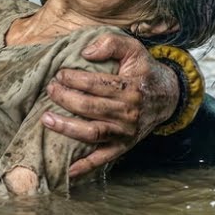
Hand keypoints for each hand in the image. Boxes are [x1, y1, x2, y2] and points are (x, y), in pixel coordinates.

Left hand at [43, 32, 179, 176]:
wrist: (168, 96)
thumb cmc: (144, 70)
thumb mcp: (133, 49)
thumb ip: (111, 43)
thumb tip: (85, 52)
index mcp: (130, 88)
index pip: (95, 84)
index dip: (73, 79)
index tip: (59, 74)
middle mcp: (128, 113)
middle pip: (89, 107)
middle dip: (64, 98)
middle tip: (50, 89)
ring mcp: (125, 133)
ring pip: (92, 133)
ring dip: (66, 128)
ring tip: (46, 119)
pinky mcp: (123, 146)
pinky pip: (103, 159)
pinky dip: (85, 167)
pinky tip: (66, 170)